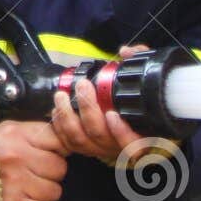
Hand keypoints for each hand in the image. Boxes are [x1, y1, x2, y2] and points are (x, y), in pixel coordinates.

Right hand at [0, 121, 67, 200]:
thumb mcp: (7, 133)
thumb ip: (34, 134)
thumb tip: (65, 138)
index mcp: (16, 135)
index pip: (58, 140)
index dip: (59, 149)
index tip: (52, 153)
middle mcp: (16, 157)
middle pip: (59, 168)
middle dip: (51, 172)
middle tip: (36, 172)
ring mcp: (15, 182)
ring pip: (54, 191)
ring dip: (45, 192)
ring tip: (29, 186)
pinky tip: (26, 200)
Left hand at [52, 44, 150, 160]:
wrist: (124, 113)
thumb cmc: (135, 98)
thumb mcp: (143, 77)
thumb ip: (139, 61)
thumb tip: (125, 52)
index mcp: (141, 133)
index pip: (135, 144)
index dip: (122, 133)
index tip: (112, 115)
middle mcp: (120, 144)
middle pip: (101, 136)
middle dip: (88, 111)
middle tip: (83, 86)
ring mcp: (101, 147)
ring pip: (81, 141)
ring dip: (68, 118)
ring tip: (62, 96)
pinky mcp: (85, 147)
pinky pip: (69, 142)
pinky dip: (60, 126)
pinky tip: (57, 110)